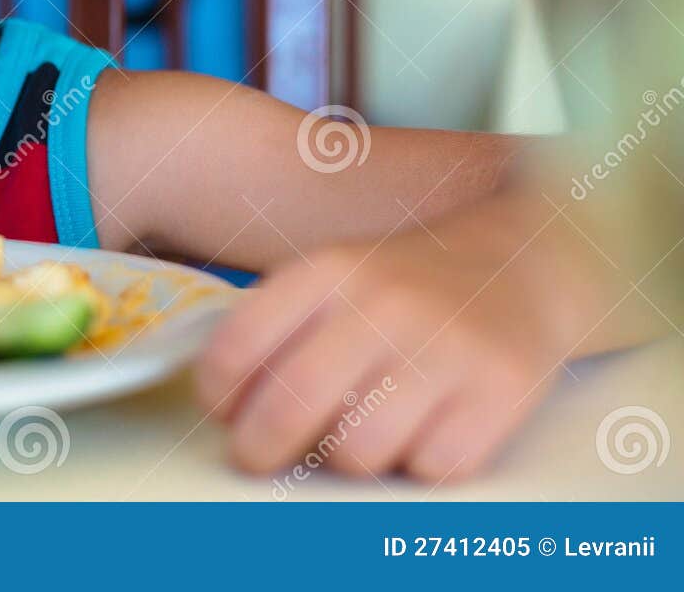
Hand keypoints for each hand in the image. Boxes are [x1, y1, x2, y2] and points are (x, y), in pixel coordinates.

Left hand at [195, 212, 578, 481]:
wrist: (517, 267)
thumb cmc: (402, 288)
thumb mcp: (332, 280)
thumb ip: (276, 329)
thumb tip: (228, 408)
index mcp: (329, 271)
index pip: (241, 341)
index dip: (218, 393)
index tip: (224, 415)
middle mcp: (385, 303)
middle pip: (293, 402)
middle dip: (260, 447)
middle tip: (260, 458)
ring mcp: (447, 346)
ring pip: (360, 450)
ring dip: (346, 462)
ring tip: (356, 438)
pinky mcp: (503, 390)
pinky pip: (432, 469)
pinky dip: (418, 468)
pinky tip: (422, 434)